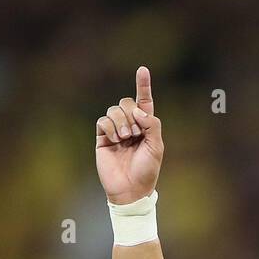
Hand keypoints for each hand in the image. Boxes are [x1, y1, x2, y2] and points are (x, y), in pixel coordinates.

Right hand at [96, 66, 163, 204]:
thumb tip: (138, 110)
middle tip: (135, 134)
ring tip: (125, 139)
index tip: (143, 69)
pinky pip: (102, 121)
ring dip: (120, 122)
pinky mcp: (102, 138)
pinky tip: (114, 141)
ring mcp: (115, 131)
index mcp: (146, 126)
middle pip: (126, 102)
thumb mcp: (157, 147)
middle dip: (131, 115)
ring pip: (113, 110)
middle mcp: (130, 125)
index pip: (144, 101)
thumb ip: (152, 125)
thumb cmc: (146, 171)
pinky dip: (109, 128)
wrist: (130, 189)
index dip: (143, 85)